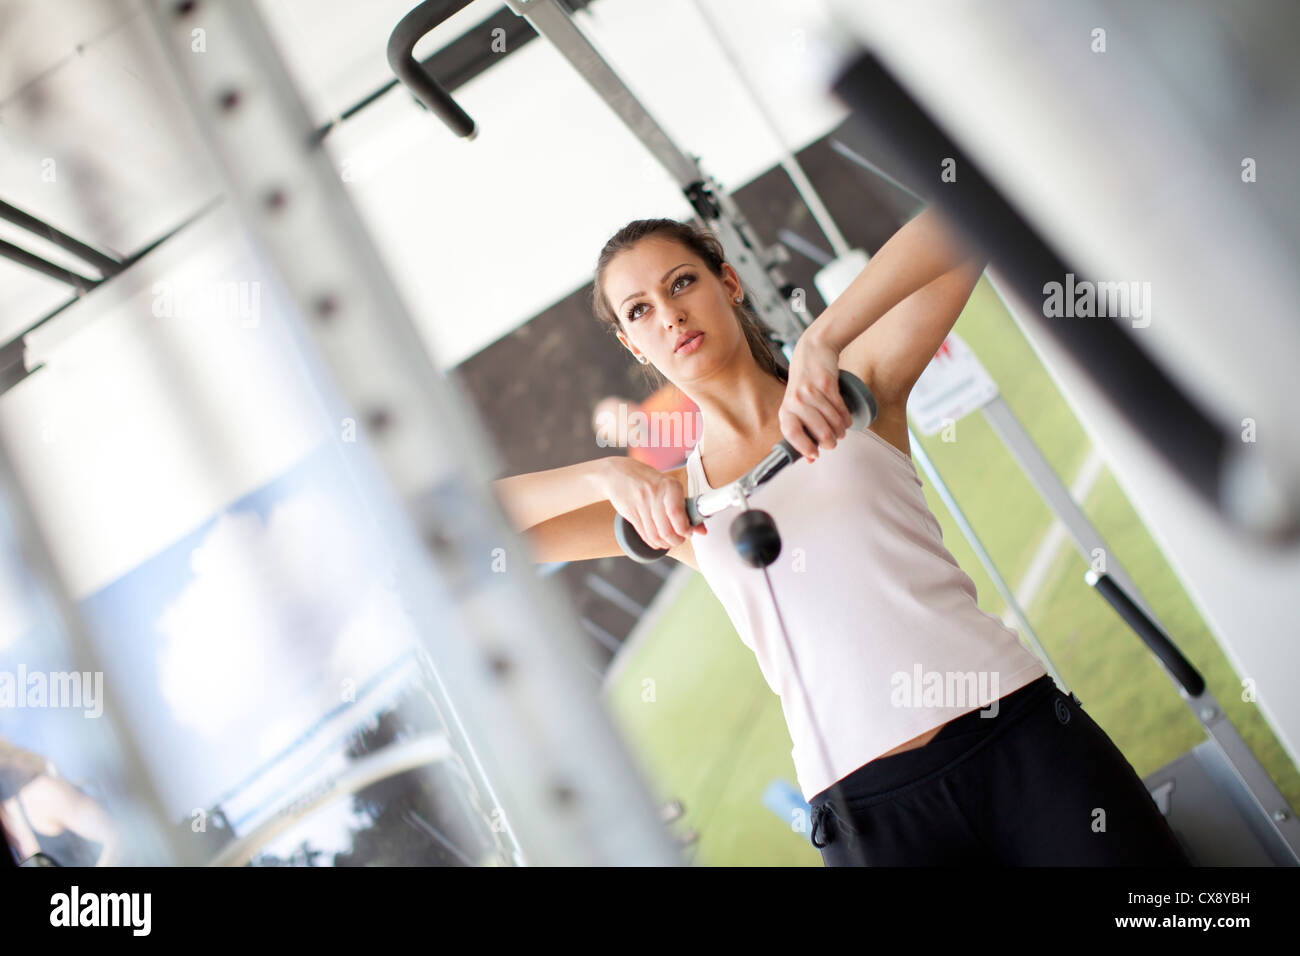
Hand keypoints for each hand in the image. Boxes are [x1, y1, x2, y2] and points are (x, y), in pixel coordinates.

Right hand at [600, 458, 705, 550]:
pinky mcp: (630, 513)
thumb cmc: (649, 480)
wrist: (618, 473)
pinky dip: (653, 542)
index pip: (677, 514)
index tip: (689, 533)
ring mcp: (641, 504)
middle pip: (667, 530)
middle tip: (679, 540)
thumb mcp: (669, 488)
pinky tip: (657, 540)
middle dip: (676, 540)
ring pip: (655, 535)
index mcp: (670, 486)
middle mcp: (655, 494)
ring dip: (665, 543)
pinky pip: (644, 534)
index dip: (685, 530)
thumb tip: (702, 531)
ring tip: (669, 542)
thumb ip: (686, 509)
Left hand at [780, 330, 852, 462]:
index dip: (803, 447)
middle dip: (830, 441)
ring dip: (840, 429)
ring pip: (832, 421)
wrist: (813, 351)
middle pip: (818, 431)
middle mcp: (796, 402)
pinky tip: (846, 419)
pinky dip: (845, 417)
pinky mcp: (826, 384)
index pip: (791, 433)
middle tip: (834, 442)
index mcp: (786, 410)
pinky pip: (840, 408)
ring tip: (841, 430)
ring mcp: (811, 392)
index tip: (815, 455)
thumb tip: (810, 458)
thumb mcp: (797, 407)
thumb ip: (802, 430)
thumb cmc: (805, 384)